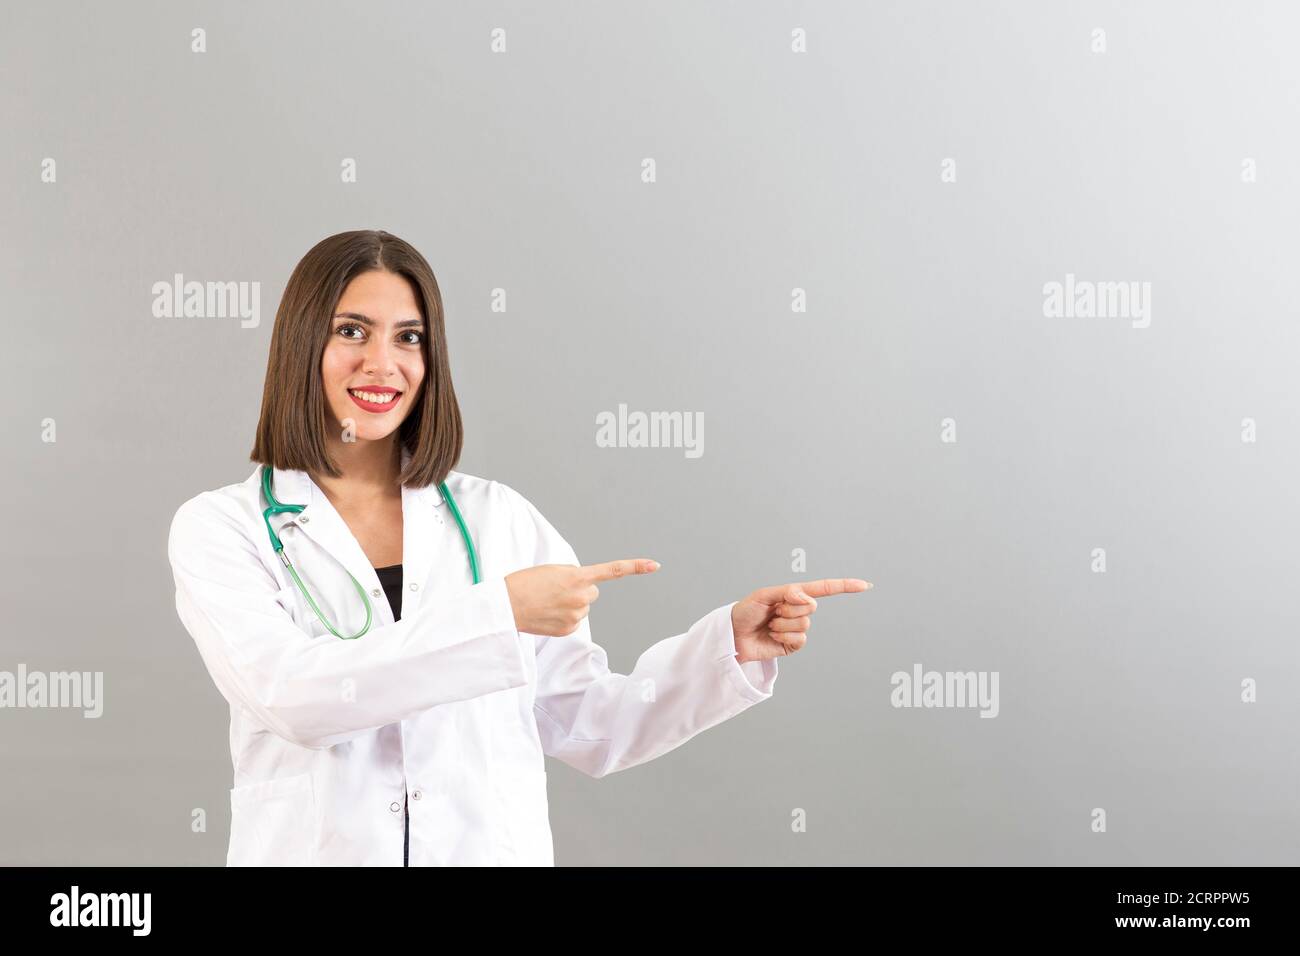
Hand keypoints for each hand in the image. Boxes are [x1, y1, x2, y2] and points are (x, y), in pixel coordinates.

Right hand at [505, 559, 659, 635]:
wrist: (505, 606)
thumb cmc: (524, 584)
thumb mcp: (552, 570)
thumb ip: (573, 575)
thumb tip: (585, 589)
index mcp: (577, 577)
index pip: (612, 571)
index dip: (635, 567)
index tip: (655, 565)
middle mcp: (581, 597)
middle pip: (593, 592)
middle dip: (580, 590)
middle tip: (557, 590)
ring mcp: (576, 616)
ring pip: (582, 608)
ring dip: (570, 604)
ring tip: (548, 602)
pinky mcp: (568, 630)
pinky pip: (574, 621)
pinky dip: (564, 618)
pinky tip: (548, 614)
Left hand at [731, 578, 871, 662]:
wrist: (733, 635)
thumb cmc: (746, 612)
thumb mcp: (764, 595)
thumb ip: (787, 592)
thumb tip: (806, 597)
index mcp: (794, 595)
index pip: (823, 589)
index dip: (844, 586)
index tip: (865, 585)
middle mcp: (798, 610)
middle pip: (810, 607)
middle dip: (789, 608)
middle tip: (771, 612)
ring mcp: (796, 628)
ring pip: (804, 624)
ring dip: (783, 624)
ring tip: (769, 625)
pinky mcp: (792, 645)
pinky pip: (799, 639)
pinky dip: (784, 637)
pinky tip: (772, 636)